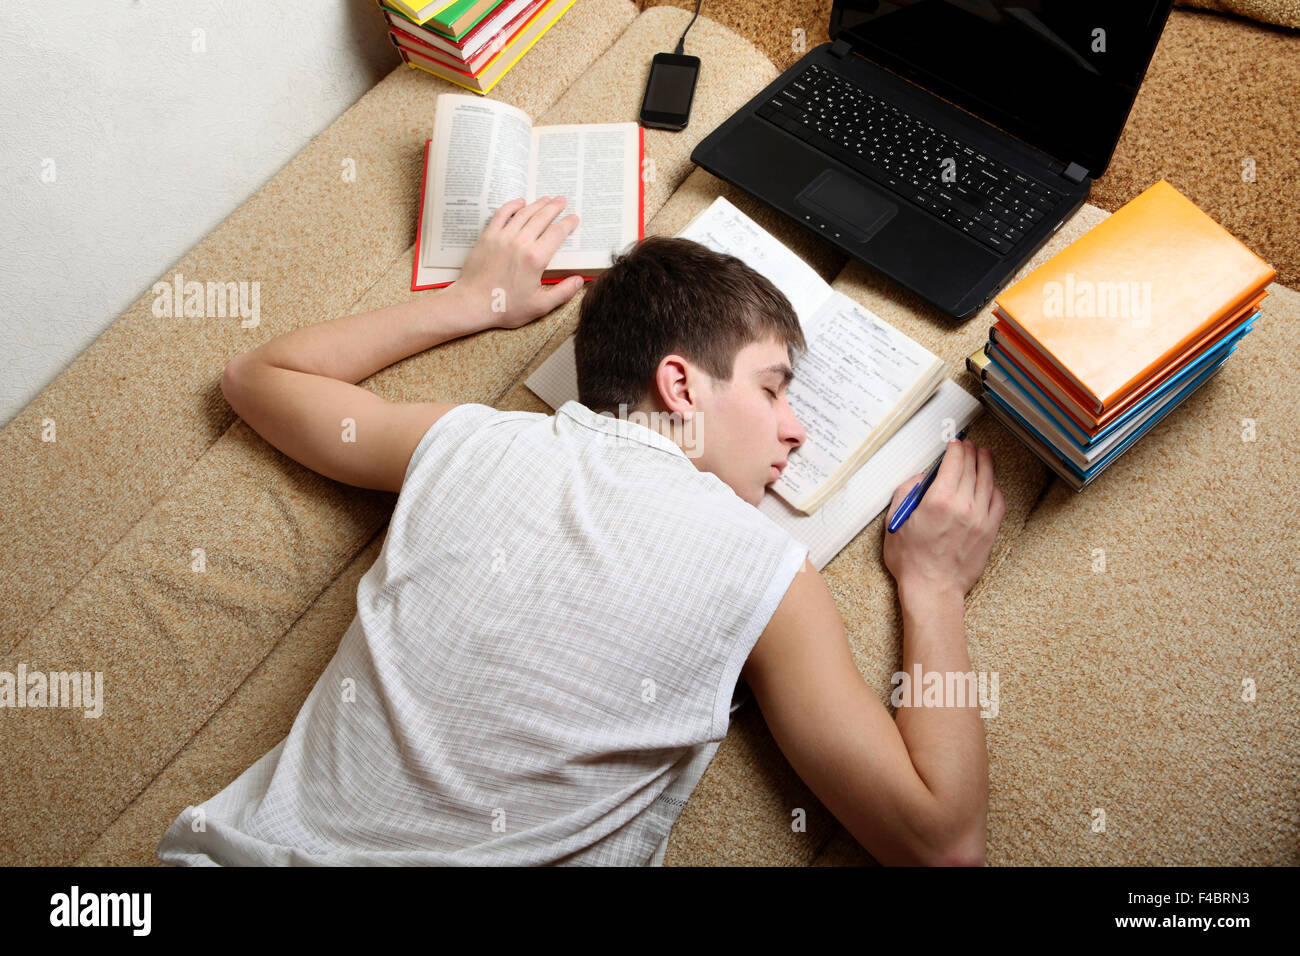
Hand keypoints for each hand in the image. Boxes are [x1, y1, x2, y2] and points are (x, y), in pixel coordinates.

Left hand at [450, 195, 583, 330]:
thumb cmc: (504, 307)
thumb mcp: (540, 306)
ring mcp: (503, 237)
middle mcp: (520, 243)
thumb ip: (563, 292)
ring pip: (524, 213)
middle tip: (562, 201)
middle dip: (555, 207)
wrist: (472, 304)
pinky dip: (512, 205)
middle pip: (542, 218)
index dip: (568, 223)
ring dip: (537, 204)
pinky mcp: (488, 237)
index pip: (557, 233)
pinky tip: (520, 202)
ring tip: (547, 199)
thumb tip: (579, 280)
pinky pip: (501, 214)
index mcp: (536, 259)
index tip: (574, 219)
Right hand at [882, 438, 1005, 601]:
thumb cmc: (911, 562)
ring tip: (984, 455)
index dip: (955, 448)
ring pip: (987, 481)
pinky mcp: (989, 531)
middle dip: (971, 452)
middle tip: (969, 445)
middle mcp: (962, 505)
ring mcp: (980, 518)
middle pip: (972, 467)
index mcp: (938, 500)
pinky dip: (995, 488)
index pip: (953, 462)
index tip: (954, 443)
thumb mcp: (895, 524)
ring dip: (986, 464)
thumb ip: (904, 495)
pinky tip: (991, 484)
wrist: (933, 589)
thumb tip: (917, 480)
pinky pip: (998, 502)